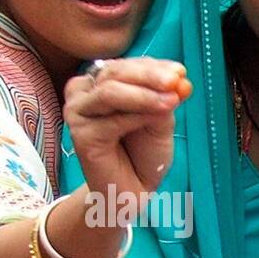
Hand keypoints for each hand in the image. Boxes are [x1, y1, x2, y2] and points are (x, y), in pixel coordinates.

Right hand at [63, 57, 187, 210]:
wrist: (133, 191)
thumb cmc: (144, 153)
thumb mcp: (160, 120)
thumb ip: (164, 99)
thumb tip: (178, 79)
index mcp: (99, 83)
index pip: (126, 66)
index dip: (153, 66)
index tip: (180, 71)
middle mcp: (82, 93)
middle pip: (115, 73)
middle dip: (149, 76)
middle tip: (176, 80)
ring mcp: (78, 113)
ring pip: (109, 92)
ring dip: (144, 94)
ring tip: (172, 100)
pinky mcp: (81, 135)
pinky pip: (111, 120)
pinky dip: (136, 116)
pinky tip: (157, 118)